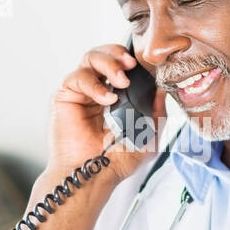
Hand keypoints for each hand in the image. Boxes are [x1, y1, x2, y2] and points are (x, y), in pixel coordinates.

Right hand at [48, 44, 167, 187]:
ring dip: (108, 62)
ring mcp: (80, 93)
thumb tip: (164, 91)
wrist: (93, 176)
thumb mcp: (148, 136)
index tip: (143, 62)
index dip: (130, 58)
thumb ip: (157, 114)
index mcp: (115, 96)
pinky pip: (77, 77)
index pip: (121, 65)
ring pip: (89, 58)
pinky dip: (94, 84)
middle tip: (130, 64)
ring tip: (121, 80)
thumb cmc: (116, 162)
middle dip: (118, 53)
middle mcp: (96, 90)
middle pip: (104, 54)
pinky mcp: (65, 97)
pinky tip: (106, 99)